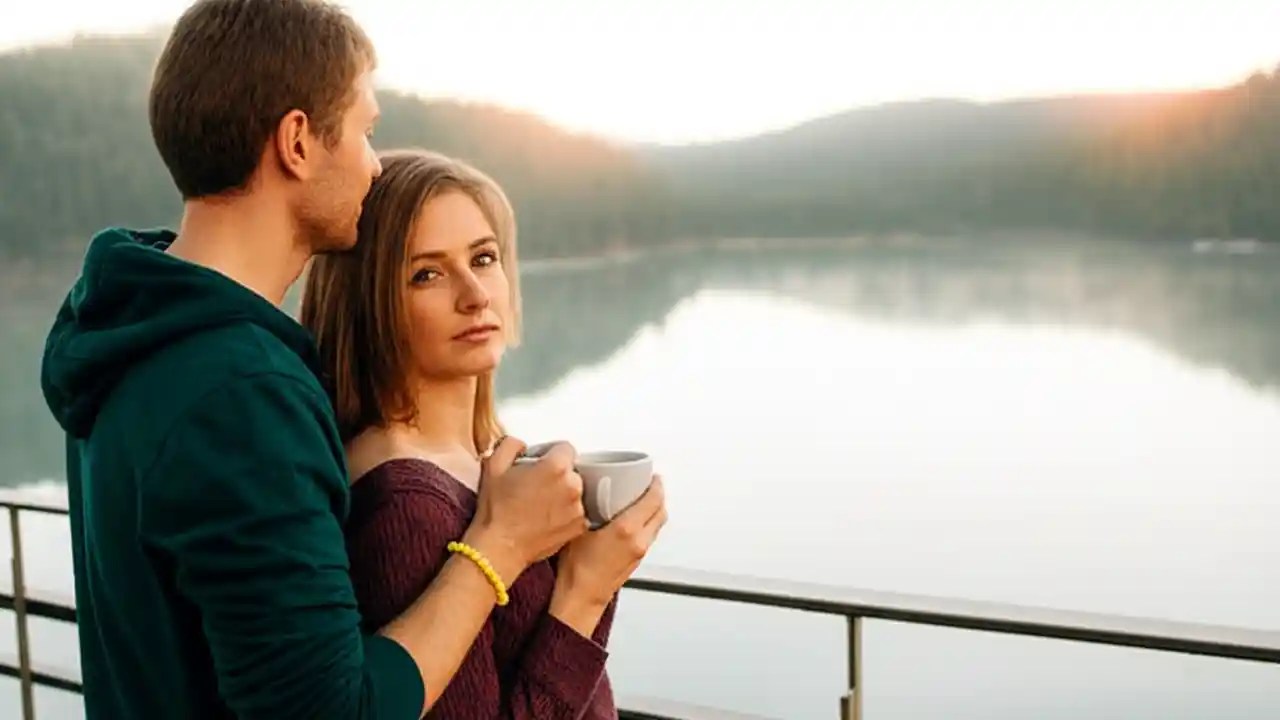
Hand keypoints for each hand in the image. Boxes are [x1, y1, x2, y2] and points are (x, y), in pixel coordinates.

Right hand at [464, 437, 588, 583]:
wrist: (499, 547)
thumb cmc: (496, 510)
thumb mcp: (493, 465)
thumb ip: (512, 444)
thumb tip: (522, 444)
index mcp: (556, 466)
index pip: (565, 448)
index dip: (550, 454)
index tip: (540, 463)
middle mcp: (572, 486)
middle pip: (572, 470)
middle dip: (557, 474)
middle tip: (536, 486)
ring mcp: (578, 508)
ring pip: (575, 491)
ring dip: (563, 494)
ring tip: (539, 505)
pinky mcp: (579, 527)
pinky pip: (577, 511)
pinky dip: (566, 513)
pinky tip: (546, 518)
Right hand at [550, 475, 667, 630]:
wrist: (581, 598)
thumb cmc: (577, 570)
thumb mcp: (578, 528)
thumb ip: (586, 506)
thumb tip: (586, 489)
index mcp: (627, 529)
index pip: (654, 500)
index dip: (656, 484)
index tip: (653, 475)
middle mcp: (639, 540)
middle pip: (661, 512)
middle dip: (658, 495)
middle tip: (649, 484)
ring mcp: (639, 552)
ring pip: (657, 525)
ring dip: (654, 510)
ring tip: (641, 500)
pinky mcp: (636, 561)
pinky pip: (649, 536)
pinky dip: (648, 523)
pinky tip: (632, 521)